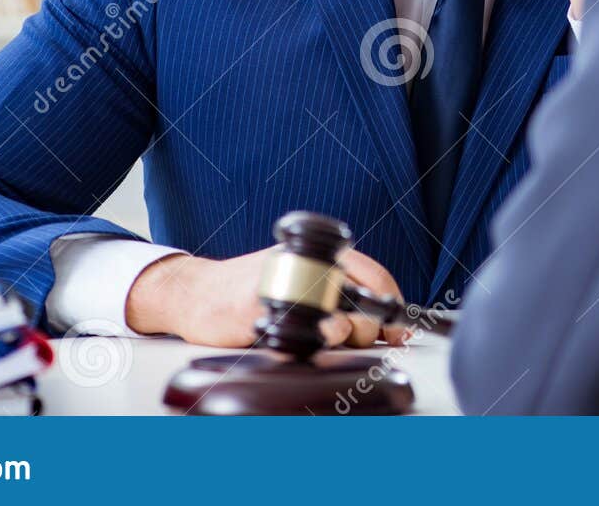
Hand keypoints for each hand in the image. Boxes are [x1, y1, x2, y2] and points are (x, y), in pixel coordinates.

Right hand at [124, 246, 409, 348]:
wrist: (197, 292)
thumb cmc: (254, 286)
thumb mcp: (299, 274)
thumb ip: (338, 291)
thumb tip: (385, 324)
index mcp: (317, 251)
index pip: (373, 274)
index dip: (392, 305)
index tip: (401, 331)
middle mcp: (304, 264)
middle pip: (360, 304)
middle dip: (364, 330)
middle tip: (348, 336)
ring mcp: (282, 288)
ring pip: (334, 325)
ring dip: (336, 339)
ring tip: (320, 335)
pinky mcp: (260, 313)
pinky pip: (298, 341)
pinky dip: (304, 348)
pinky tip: (292, 341)